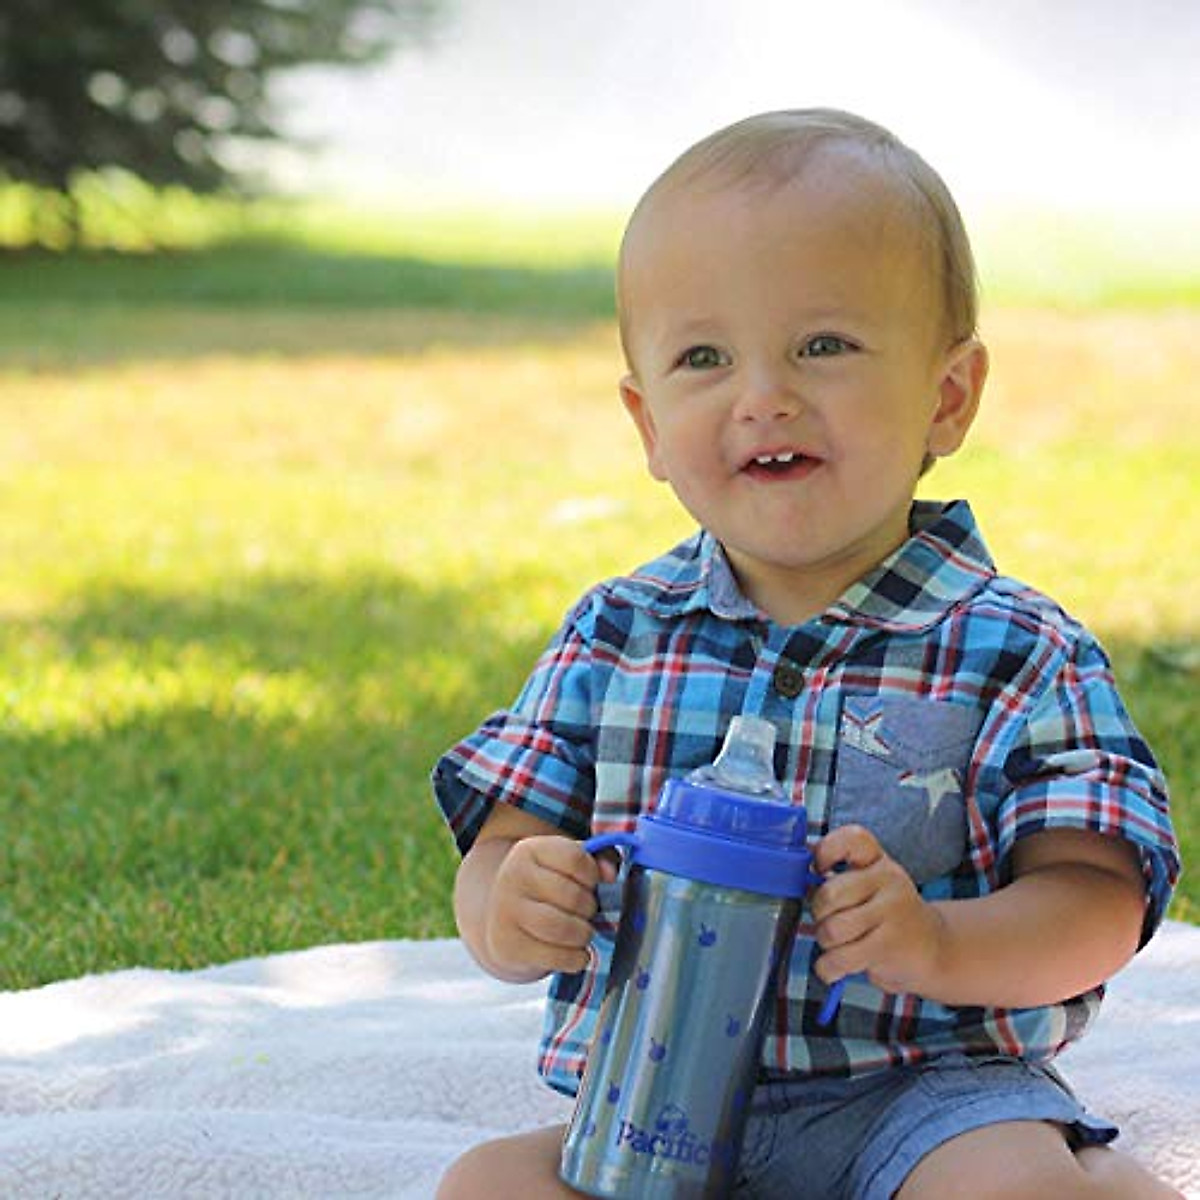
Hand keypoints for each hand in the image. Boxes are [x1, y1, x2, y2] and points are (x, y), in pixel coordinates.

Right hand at [484, 835, 617, 977]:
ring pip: (561, 928)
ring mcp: (507, 912)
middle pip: (572, 896)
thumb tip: (610, 874)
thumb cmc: (545, 889)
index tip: (591, 885)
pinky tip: (577, 954)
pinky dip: (575, 959)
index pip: (575, 858)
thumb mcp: (565, 864)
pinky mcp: (508, 945)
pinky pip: (554, 957)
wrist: (502, 920)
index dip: (593, 876)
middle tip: (588, 913)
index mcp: (531, 850)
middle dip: (590, 909)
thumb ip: (597, 859)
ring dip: (583, 934)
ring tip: (583, 933)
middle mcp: (513, 877)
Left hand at [811, 824, 947, 996]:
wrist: (935, 949)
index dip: (826, 851)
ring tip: (839, 943)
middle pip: (829, 894)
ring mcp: (892, 912)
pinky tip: (835, 966)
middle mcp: (888, 880)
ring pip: (832, 929)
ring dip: (825, 942)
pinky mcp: (889, 946)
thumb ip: (838, 879)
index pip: (852, 838)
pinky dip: (828, 967)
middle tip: (828, 920)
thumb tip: (798, 876)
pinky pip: (840, 958)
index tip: (819, 870)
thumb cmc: (889, 916)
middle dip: (818, 914)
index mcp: (878, 860)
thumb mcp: (870, 886)